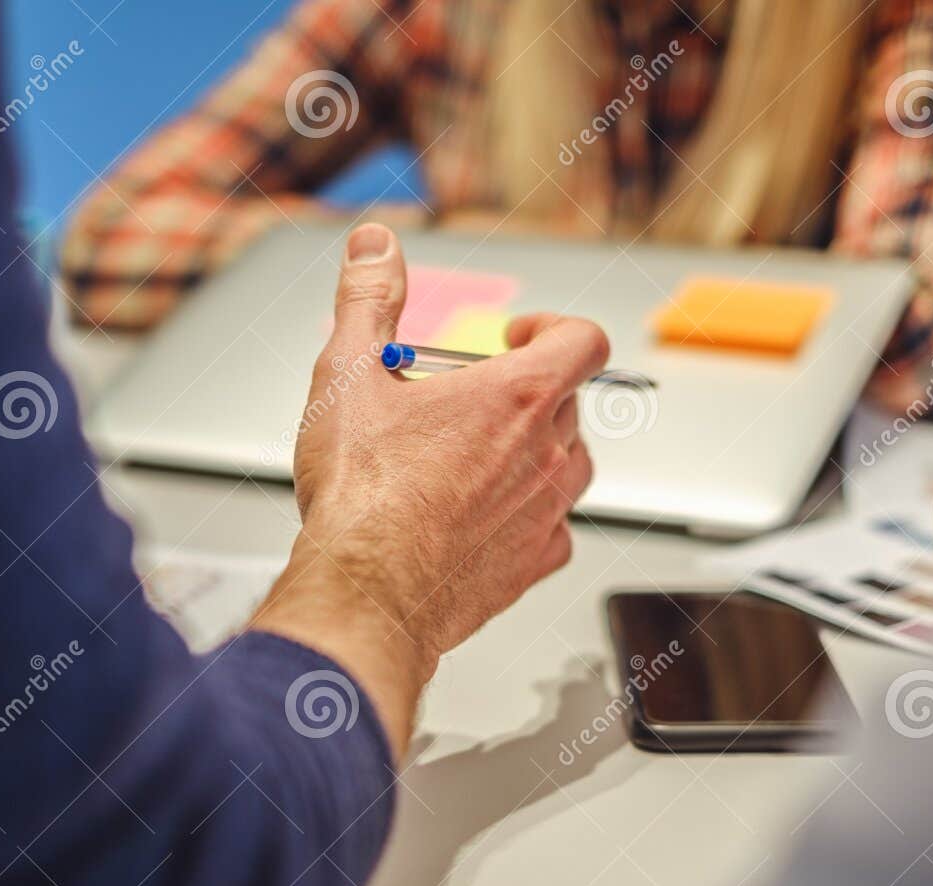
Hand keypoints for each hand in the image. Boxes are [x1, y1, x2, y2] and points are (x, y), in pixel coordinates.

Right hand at [252, 224, 602, 756]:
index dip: (555, 329)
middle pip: (568, 401)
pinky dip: (529, 514)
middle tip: (467, 403)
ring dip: (534, 451)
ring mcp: (548, 511)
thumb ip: (369, 299)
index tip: (517, 337)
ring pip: (568, 463)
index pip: (583, 340)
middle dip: (524, 392)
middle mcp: (547, 452)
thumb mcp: (349, 375)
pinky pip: (554, 526)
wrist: (367, 591)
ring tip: (476, 457)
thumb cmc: (362, 495)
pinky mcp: (536, 562)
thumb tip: (375, 247)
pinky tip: (481, 515)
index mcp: (515, 396)